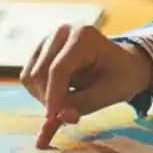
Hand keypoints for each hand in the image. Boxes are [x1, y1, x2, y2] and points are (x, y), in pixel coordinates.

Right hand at [20, 25, 152, 148]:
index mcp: (83, 36)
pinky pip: (29, 77)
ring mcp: (48, 39)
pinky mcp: (40, 50)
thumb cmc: (122, 76)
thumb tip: (59, 116)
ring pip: (30, 76)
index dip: (53, 96)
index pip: (58, 69)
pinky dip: (40, 92)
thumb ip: (85, 104)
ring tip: (67, 102)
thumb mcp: (112, 93)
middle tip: (68, 114)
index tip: (52, 119)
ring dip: (43, 96)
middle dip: (49, 99)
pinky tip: (60, 94)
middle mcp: (61, 32)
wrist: (124, 64)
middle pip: (39, 73)